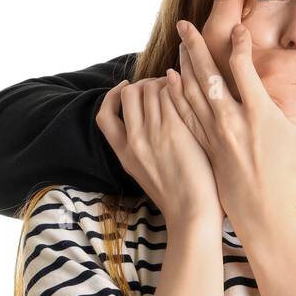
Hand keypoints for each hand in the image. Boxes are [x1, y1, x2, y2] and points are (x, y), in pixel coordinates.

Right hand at [95, 75, 222, 229]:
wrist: (191, 213)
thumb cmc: (176, 195)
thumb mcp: (144, 172)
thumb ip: (138, 148)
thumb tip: (141, 123)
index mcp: (123, 153)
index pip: (104, 114)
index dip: (113, 95)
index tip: (126, 88)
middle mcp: (133, 141)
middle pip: (128, 94)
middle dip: (143, 83)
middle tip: (159, 86)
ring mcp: (152, 134)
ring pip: (149, 89)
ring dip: (162, 83)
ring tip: (176, 88)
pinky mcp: (174, 129)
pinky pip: (169, 94)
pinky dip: (176, 87)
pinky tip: (186, 91)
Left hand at [166, 18, 295, 242]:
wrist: (263, 214)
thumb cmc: (289, 180)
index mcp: (260, 114)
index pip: (244, 69)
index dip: (240, 45)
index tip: (239, 29)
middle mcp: (233, 120)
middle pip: (208, 75)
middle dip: (196, 46)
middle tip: (186, 24)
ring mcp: (216, 133)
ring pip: (191, 92)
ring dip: (184, 65)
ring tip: (179, 43)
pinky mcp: (206, 146)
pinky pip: (186, 115)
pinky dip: (176, 95)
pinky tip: (169, 79)